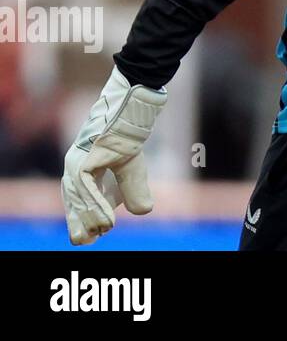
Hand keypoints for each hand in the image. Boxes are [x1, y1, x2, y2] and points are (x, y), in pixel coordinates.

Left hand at [60, 67, 166, 245]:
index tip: (91, 235)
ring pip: (80, 201)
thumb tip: (144, 211)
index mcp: (83, 170)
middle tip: (85, 241)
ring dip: (92, 220)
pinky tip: (107, 222)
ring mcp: (76, 166)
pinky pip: (88, 192)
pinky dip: (98, 209)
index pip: (80, 199)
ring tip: (103, 233)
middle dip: (80, 223)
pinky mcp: (82, 163)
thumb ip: (133, 189)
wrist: (132, 113)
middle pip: (74, 203)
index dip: (86, 216)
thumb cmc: (129, 136)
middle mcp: (74, 169)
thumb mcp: (132, 169)